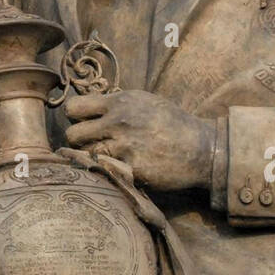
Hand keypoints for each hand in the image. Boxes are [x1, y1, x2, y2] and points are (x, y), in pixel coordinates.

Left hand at [64, 90, 212, 191]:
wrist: (201, 149)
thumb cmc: (172, 124)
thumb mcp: (144, 102)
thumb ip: (116, 105)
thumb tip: (89, 110)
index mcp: (120, 102)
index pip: (74, 107)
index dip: (76, 117)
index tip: (84, 123)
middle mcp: (118, 122)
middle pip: (72, 134)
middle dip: (79, 141)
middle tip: (92, 145)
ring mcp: (124, 147)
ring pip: (84, 156)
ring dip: (90, 159)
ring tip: (104, 159)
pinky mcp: (131, 169)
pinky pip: (104, 172)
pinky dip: (107, 173)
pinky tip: (117, 171)